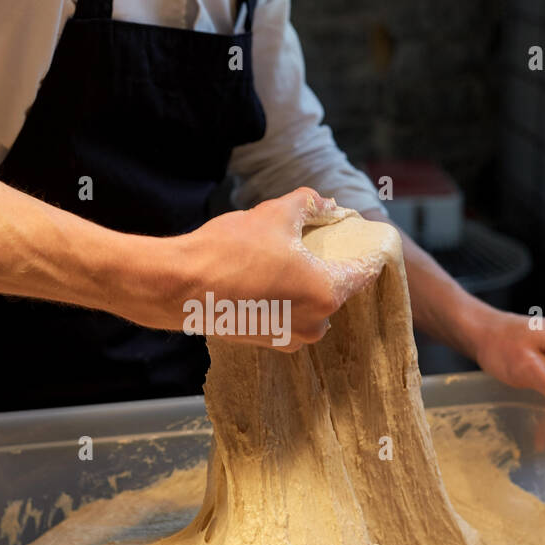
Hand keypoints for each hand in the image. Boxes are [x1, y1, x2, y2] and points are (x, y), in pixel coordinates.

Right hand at [152, 187, 383, 351]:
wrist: (180, 286)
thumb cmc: (228, 253)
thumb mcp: (275, 214)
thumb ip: (308, 204)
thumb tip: (324, 203)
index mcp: (327, 293)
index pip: (363, 272)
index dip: (364, 250)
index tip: (361, 238)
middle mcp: (314, 323)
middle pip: (336, 288)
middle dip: (327, 264)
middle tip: (312, 240)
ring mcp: (290, 337)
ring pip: (310, 303)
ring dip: (303, 283)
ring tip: (280, 257)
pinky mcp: (266, 342)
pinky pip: (288, 315)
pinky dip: (282, 298)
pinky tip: (263, 276)